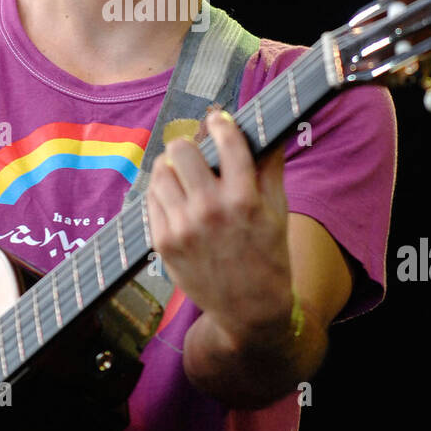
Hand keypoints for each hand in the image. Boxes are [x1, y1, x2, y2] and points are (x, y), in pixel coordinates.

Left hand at [145, 109, 292, 341]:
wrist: (250, 311)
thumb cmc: (268, 256)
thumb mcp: (279, 211)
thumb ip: (271, 167)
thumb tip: (268, 131)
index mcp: (245, 200)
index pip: (226, 142)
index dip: (220, 124)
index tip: (217, 120)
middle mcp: (210, 211)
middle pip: (180, 150)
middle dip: (188, 145)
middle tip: (195, 152)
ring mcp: (183, 228)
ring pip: (160, 172)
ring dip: (171, 168)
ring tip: (182, 175)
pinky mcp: (163, 243)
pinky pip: (151, 200)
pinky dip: (162, 193)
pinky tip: (175, 198)